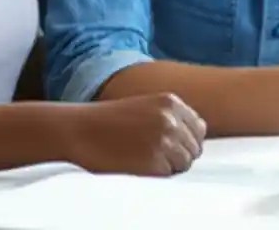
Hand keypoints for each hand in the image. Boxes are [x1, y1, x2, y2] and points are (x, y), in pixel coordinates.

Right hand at [63, 93, 206, 175]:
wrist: (79, 129)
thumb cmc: (107, 121)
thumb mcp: (145, 106)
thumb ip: (171, 117)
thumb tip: (196, 137)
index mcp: (171, 102)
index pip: (199, 128)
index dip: (186, 140)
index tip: (170, 144)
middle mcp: (171, 120)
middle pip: (194, 148)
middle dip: (179, 155)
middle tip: (152, 154)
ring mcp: (164, 141)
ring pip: (185, 164)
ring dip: (169, 166)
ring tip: (143, 159)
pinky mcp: (154, 162)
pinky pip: (169, 176)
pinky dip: (156, 175)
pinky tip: (137, 165)